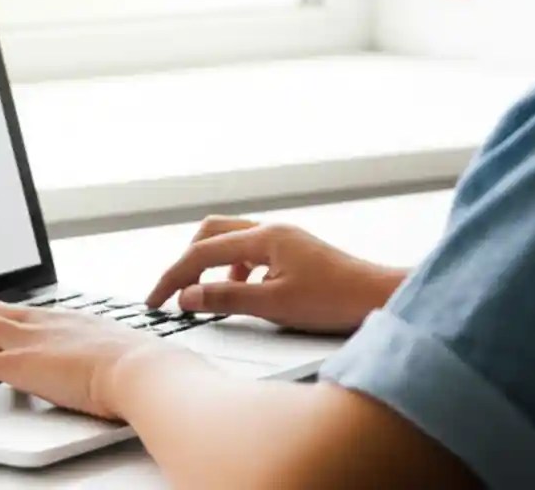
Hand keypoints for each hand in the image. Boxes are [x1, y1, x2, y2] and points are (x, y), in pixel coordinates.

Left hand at [0, 300, 204, 419]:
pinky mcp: (19, 365)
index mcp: (64, 318)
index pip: (21, 310)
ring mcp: (29, 340)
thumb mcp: (121, 352)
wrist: (143, 370)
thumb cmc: (142, 366)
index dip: (1, 323)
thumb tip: (127, 363)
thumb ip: (111, 352)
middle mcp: (42, 321)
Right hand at [146, 217, 405, 333]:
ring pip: (230, 242)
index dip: (173, 278)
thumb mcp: (275, 304)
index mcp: (264, 238)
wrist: (380, 297)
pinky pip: (250, 254)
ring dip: (211, 266)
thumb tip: (188, 297)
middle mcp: (271, 231)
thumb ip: (226, 299)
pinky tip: (242, 294)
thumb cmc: (335, 300)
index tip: (155, 301)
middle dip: (187, 261)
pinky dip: (234, 272)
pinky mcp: (292, 253)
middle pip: (211, 233)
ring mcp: (283, 240)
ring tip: (206, 298)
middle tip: (175, 292)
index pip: (202, 253)